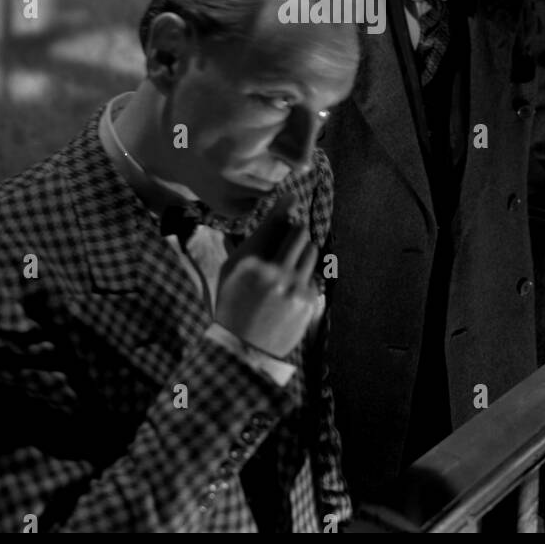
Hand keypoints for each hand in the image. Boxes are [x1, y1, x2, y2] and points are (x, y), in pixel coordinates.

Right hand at [214, 194, 322, 359]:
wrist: (243, 347)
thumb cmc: (233, 302)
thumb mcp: (231, 270)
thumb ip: (252, 241)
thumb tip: (274, 213)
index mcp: (249, 263)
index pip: (274, 224)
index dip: (285, 206)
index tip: (292, 196)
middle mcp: (274, 272)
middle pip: (298, 232)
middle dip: (295, 229)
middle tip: (289, 233)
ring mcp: (293, 288)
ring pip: (311, 250)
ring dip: (302, 250)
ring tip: (289, 262)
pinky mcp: (307, 301)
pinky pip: (313, 274)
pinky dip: (303, 274)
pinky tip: (289, 287)